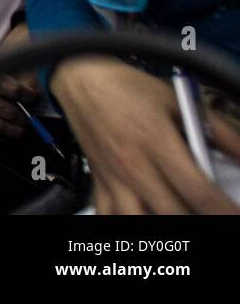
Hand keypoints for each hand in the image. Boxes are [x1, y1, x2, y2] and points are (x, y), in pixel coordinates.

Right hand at [51, 56, 239, 213]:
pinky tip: (143, 218)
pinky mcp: (99, 183)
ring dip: (161, 226)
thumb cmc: (130, 89)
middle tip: (214, 215)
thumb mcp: (179, 101)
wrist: (81, 80)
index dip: (225, 211)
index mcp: (157, 143)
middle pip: (173, 214)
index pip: (198, 191)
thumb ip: (220, 131)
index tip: (237, 215)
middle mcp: (135, 167)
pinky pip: (107, 216)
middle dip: (199, 220)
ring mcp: (114, 179)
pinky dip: (123, 224)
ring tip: (180, 216)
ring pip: (138, 222)